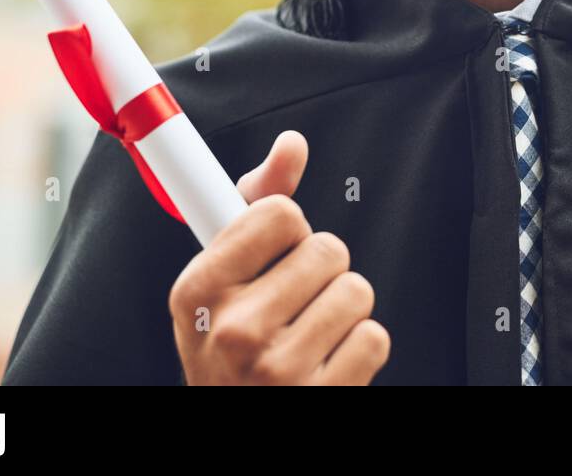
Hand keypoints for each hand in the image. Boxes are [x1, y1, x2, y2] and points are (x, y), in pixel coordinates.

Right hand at [169, 129, 390, 383]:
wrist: (235, 429)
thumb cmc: (233, 345)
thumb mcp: (224, 278)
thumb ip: (258, 201)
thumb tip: (292, 143)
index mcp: (197, 290)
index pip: (278, 212)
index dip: (288, 230)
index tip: (275, 256)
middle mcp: (231, 331)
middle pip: (327, 248)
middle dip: (322, 270)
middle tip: (294, 303)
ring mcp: (275, 373)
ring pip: (356, 289)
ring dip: (344, 308)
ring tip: (311, 333)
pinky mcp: (319, 400)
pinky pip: (374, 337)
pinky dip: (360, 347)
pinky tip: (328, 363)